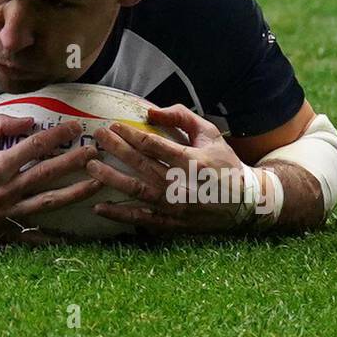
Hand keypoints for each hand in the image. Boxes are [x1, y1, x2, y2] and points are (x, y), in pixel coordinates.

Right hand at [0, 114, 101, 241]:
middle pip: (49, 174)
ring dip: (75, 194)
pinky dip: (50, 238)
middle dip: (75, 162)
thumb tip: (30, 122)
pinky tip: (71, 237)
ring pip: (48, 203)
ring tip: (97, 185)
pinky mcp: (2, 229)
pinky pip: (30, 235)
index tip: (76, 126)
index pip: (36, 146)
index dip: (59, 135)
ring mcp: (6, 212)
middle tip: (95, 152)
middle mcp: (6, 189)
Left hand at [87, 104, 255, 234]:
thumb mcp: (209, 134)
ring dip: (112, 179)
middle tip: (97, 137)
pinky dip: (120, 215)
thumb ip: (181, 118)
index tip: (113, 125)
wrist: (245, 203)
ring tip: (91, 167)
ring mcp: (176, 207)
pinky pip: (142, 219)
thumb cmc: (223, 162)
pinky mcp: (173, 224)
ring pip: (138, 192)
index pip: (154, 145)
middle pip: (142, 165)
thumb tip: (150, 112)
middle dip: (116, 149)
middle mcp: (182, 185)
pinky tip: (99, 207)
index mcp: (192, 161)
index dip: (131, 134)